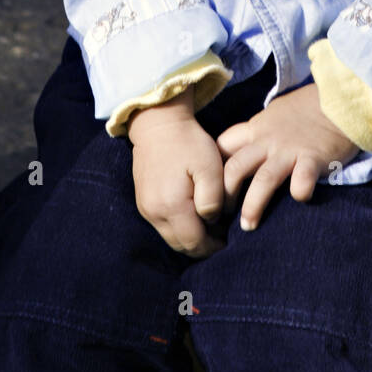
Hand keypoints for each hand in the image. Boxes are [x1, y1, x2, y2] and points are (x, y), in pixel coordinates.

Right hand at [129, 95, 228, 257]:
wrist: (158, 124)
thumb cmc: (188, 143)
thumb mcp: (210, 167)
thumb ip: (213, 199)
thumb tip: (212, 221)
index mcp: (171, 206)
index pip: (194, 243)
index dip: (213, 246)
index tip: (228, 240)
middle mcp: (154, 213)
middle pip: (181, 246)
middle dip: (202, 246)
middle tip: (221, 236)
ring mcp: (145, 209)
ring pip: (171, 238)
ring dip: (191, 238)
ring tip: (210, 225)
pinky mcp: (143, 203)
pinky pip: (163, 226)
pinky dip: (180, 227)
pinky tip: (194, 214)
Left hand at [216, 83, 359, 231]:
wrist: (339, 98)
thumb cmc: (308, 109)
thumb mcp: (274, 115)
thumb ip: (259, 132)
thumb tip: (243, 149)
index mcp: (256, 129)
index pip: (223, 147)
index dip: (213, 170)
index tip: (211, 189)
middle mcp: (268, 140)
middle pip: (235, 168)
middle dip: (225, 195)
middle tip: (225, 216)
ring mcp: (290, 150)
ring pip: (263, 180)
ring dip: (253, 206)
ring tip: (249, 226)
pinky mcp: (313, 157)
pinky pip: (302, 179)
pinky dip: (300, 192)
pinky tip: (301, 199)